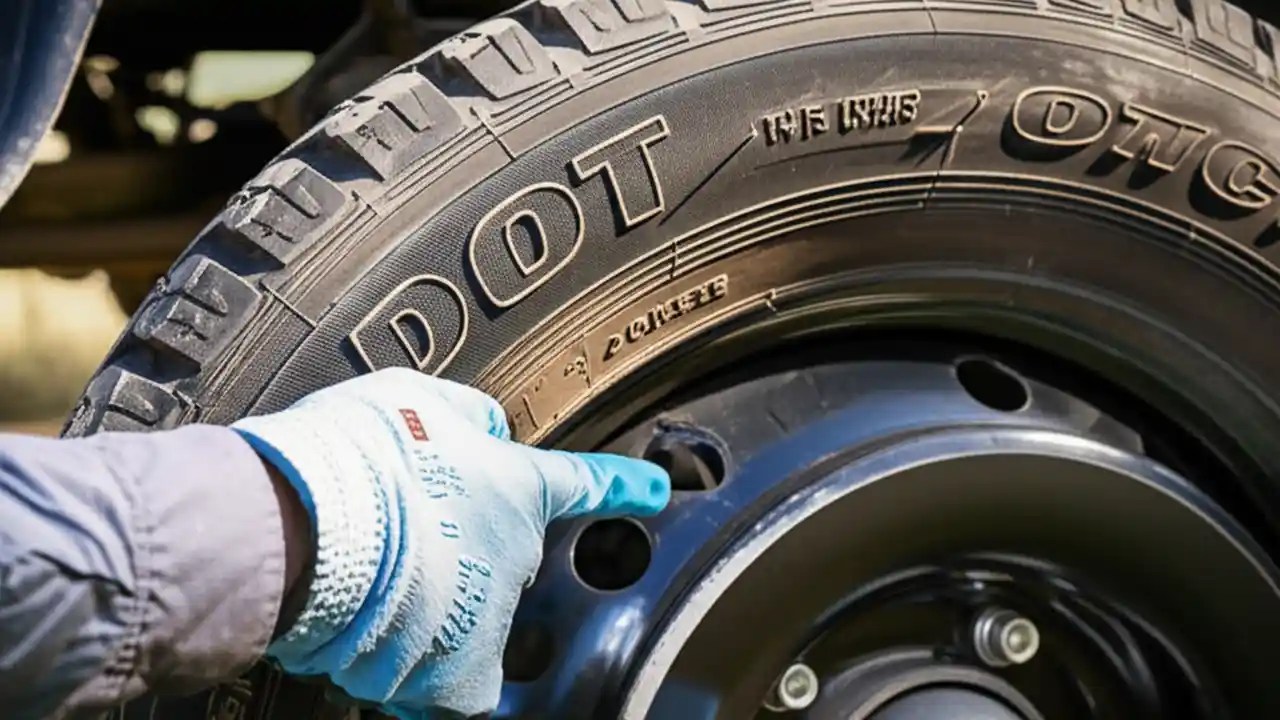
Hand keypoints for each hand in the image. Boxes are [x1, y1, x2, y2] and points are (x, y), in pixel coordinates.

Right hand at [231, 368, 669, 717]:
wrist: (308, 527)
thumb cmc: (357, 458)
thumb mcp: (416, 399)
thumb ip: (464, 416)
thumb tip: (488, 431)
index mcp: (515, 487)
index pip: (583, 482)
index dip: (622, 485)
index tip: (656, 489)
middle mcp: (516, 558)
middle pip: (499, 561)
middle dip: (458, 554)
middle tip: (395, 538)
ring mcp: (490, 622)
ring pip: (461, 620)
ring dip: (426, 608)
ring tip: (367, 584)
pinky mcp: (453, 679)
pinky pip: (439, 684)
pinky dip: (412, 670)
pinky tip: (375, 642)